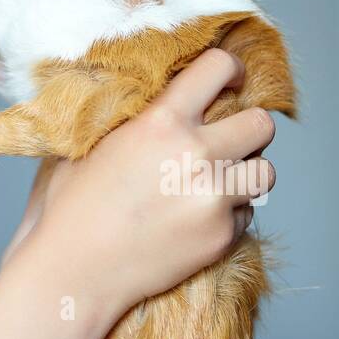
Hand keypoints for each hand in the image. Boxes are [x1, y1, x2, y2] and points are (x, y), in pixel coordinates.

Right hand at [19, 48, 276, 331]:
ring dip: (246, 172)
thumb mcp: (93, 142)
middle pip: (262, 123)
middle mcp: (195, 155)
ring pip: (266, 172)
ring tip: (218, 180)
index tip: (229, 80)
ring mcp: (213, 199)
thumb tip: (159, 92)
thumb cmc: (72, 206)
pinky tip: (196, 217)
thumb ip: (135, 115)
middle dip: (249, 128)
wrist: (74, 270)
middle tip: (229, 138)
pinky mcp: (221, 237)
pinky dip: (230, 213)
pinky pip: (248, 214)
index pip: (219, 68)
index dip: (231, 70)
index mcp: (161, 122)